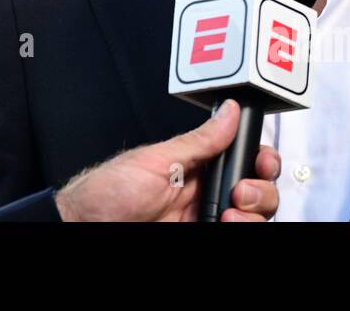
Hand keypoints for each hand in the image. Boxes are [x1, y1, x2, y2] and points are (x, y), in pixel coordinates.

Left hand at [53, 99, 280, 220]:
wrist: (88, 226)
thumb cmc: (108, 193)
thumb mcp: (156, 160)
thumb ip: (198, 141)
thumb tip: (228, 112)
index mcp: (194, 168)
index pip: (241, 160)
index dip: (258, 159)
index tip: (261, 160)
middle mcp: (204, 195)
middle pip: (255, 191)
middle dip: (259, 188)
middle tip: (239, 190)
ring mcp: (204, 220)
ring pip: (251, 217)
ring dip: (252, 213)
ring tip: (228, 213)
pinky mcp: (201, 237)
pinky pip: (235, 233)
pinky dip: (241, 228)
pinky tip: (225, 223)